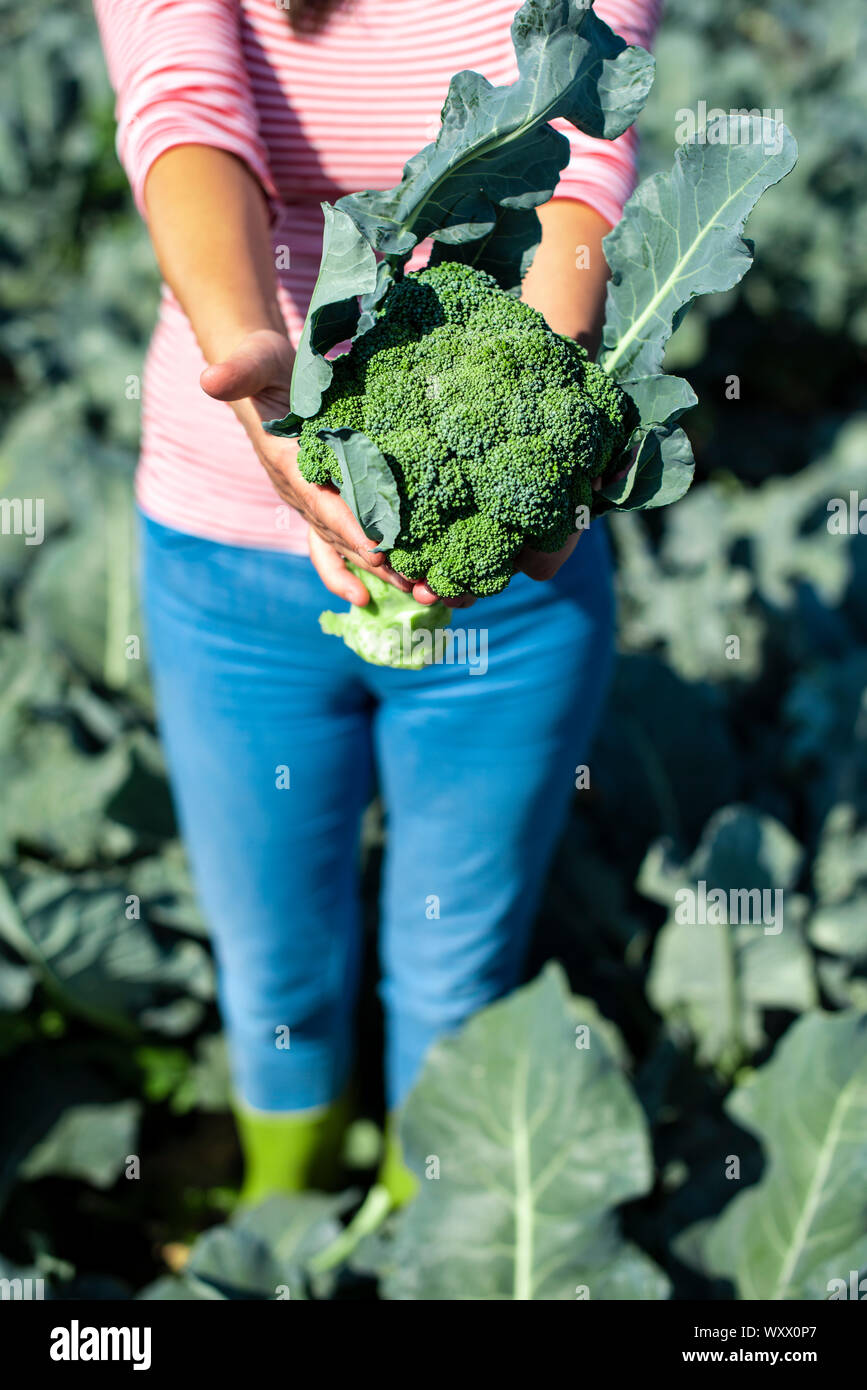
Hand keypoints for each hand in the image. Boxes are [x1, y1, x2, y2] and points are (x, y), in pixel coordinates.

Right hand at [200, 329, 412, 602]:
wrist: (263, 378)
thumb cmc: (264, 367)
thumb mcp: (255, 361)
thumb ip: (239, 371)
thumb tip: (210, 380)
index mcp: (287, 463)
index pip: (319, 500)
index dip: (346, 525)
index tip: (378, 547)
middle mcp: (299, 492)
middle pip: (342, 535)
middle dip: (378, 562)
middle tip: (417, 585)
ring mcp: (313, 501)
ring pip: (349, 545)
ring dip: (385, 571)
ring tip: (425, 594)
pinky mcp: (326, 502)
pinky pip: (342, 545)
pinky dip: (364, 569)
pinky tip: (392, 593)